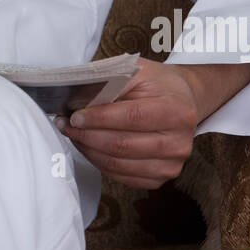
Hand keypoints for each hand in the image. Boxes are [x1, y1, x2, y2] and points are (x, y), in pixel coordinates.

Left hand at [54, 57, 198, 188]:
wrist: (183, 102)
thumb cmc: (157, 84)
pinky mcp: (160, 178)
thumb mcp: (138, 70)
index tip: (75, 116)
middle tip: (66, 125)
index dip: (99, 118)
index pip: (132, 117)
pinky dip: (99, 163)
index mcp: (176, 111)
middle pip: (123, 145)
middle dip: (87, 136)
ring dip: (89, 150)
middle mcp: (178, 142)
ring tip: (73, 135)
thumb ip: (111, 82)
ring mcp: (171, 165)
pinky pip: (122, 176)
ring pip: (118, 164)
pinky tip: (89, 148)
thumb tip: (78, 98)